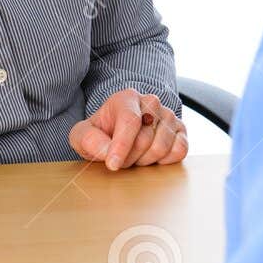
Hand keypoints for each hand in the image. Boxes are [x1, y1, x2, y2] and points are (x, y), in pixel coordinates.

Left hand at [68, 88, 187, 169]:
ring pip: (162, 147)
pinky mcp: (181, 130)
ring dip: (145, 161)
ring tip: (135, 156)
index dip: (121, 146)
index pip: (130, 121)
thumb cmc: (100, 134)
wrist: (116, 134)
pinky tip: (152, 158)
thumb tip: (107, 150)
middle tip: (120, 159)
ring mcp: (168, 116)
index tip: (113, 164)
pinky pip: (180, 150)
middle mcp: (151, 102)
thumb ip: (88, 140)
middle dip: (129, 157)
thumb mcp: (82, 136)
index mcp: (127, 98)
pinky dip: (165, 161)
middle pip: (145, 139)